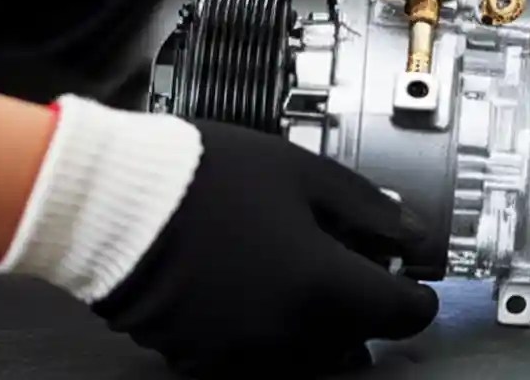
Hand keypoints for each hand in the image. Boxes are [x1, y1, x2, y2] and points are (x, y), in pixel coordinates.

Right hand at [0, 97, 436, 378]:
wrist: (111, 200)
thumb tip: (409, 230)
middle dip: (367, 304)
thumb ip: (368, 207)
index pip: (404, 315)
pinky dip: (272, 330)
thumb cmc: (203, 177)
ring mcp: (242, 352)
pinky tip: (257, 284)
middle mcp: (288, 334)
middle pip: (359, 340)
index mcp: (322, 289)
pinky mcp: (201, 357)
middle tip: (353, 260)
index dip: (418, 293)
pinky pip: (259, 355)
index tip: (413, 275)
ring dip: (323, 321)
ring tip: (302, 267)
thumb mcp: (306, 173)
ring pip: (311, 354)